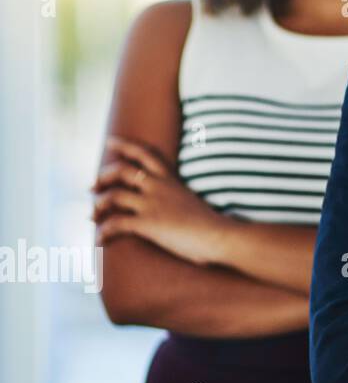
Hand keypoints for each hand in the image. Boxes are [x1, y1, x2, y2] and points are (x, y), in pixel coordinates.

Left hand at [91, 134, 227, 265]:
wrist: (220, 235)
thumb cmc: (211, 224)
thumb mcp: (191, 202)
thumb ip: (175, 198)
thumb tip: (167, 208)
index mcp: (170, 179)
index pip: (145, 154)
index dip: (124, 145)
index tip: (109, 142)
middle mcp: (159, 187)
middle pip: (121, 171)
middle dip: (102, 178)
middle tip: (92, 188)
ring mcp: (152, 204)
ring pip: (113, 196)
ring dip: (97, 206)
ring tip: (92, 216)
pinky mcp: (148, 223)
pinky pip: (115, 224)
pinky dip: (103, 232)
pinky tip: (100, 240)